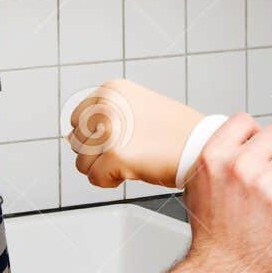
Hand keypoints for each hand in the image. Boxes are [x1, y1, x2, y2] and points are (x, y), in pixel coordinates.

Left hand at [66, 79, 203, 188]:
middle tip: (130, 151)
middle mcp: (106, 106)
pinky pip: (95, 179)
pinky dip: (111, 181)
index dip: (96, 135)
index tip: (118, 139)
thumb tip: (70, 137)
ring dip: (104, 168)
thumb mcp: (137, 108)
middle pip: (79, 141)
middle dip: (99, 153)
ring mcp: (109, 131)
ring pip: (82, 163)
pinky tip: (134, 170)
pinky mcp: (114, 156)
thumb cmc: (175, 131)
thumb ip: (104, 117)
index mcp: (111, 90)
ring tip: (133, 160)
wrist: (201, 146)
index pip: (77, 117)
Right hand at [182, 114, 271, 272]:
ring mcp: (265, 187)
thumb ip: (215, 163)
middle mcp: (239, 168)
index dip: (255, 131)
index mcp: (214, 158)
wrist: (221, 271)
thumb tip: (234, 147)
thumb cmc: (211, 236)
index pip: (243, 121)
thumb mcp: (198, 188)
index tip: (263, 144)